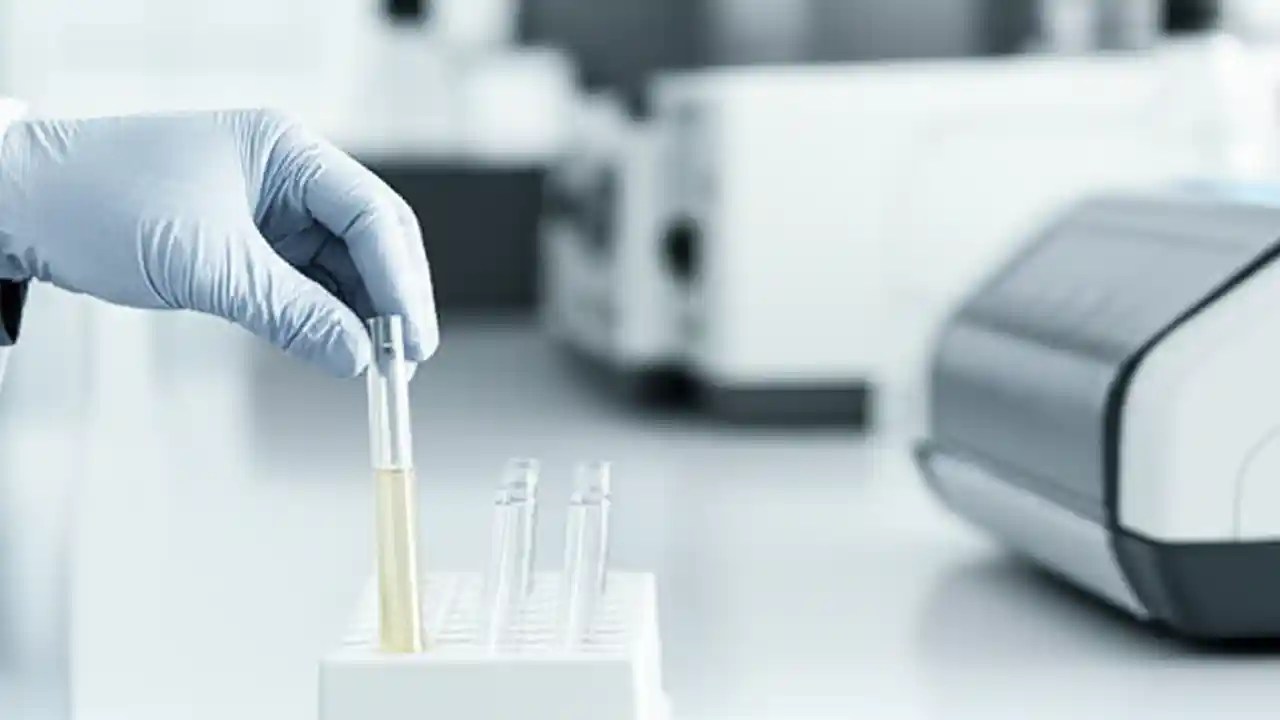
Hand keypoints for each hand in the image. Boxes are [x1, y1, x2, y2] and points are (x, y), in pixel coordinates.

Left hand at [0, 109, 437, 376]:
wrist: (23, 206)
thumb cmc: (99, 204)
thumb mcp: (208, 265)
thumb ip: (293, 314)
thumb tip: (357, 358)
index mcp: (287, 150)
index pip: (371, 215)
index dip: (400, 282)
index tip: (410, 340)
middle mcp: (290, 175)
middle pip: (371, 240)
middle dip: (392, 300)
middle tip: (405, 362)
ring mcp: (273, 209)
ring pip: (345, 267)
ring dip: (362, 317)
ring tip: (376, 370)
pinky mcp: (253, 243)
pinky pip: (309, 283)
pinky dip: (327, 318)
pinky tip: (340, 350)